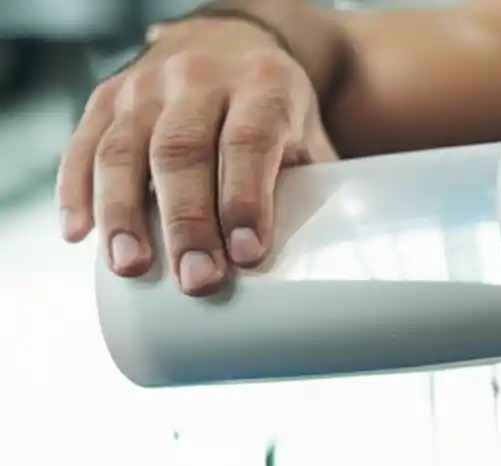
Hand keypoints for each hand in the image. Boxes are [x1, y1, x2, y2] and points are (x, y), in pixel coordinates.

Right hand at [57, 17, 336, 294]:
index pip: (248, 141)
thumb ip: (309, 187)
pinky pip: (84, 144)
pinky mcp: (107, 95)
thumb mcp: (305, 134)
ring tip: (131, 266)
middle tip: (196, 280)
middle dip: (187, 221)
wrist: (231, 41)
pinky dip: (76, 190)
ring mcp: (146, 84)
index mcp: (262, 85)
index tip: (246, 254)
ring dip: (124, 213)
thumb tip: (314, 268)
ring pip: (125, 148)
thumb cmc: (276, 109)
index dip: (245, 199)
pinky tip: (79, 235)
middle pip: (182, 151)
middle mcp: (199, 77)